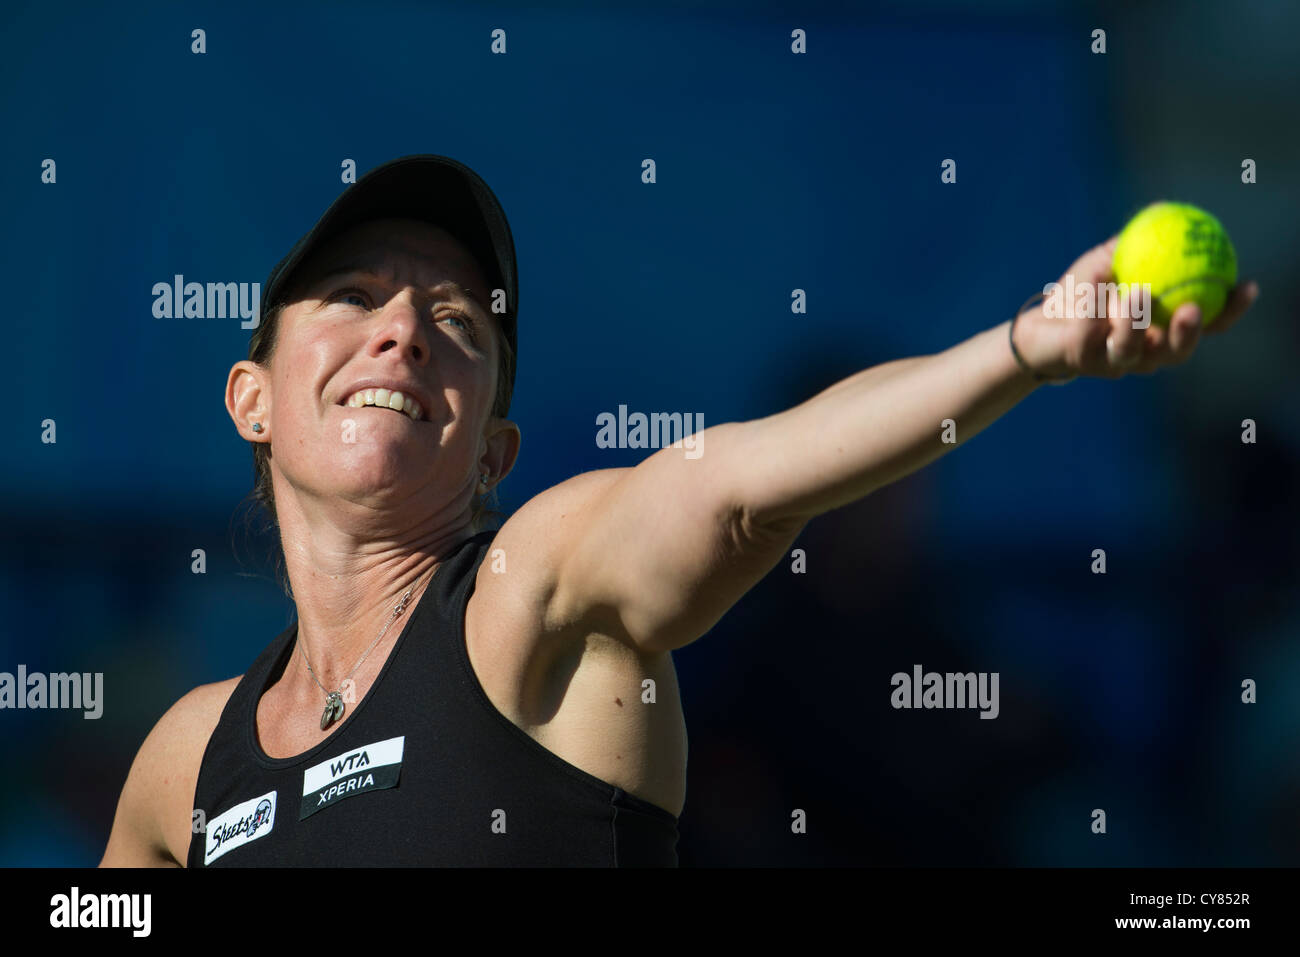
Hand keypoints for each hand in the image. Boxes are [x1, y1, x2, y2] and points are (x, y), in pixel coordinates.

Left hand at [1012, 236, 1259, 380]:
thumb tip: (1164, 208)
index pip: (1206, 326)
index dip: (1229, 311)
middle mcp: (1145, 352)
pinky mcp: (1082, 361)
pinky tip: (1099, 295)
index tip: (1246, 285)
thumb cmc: (1082, 292)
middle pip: (1178, 351)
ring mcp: (1114, 362)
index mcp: (1163, 330)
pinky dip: (1097, 315)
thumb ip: (1139, 242)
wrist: (1038, 322)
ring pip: (1135, 351)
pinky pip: (1094, 340)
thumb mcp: (1110, 260)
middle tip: (1193, 308)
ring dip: (1138, 324)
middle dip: (1190, 333)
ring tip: (1137, 295)